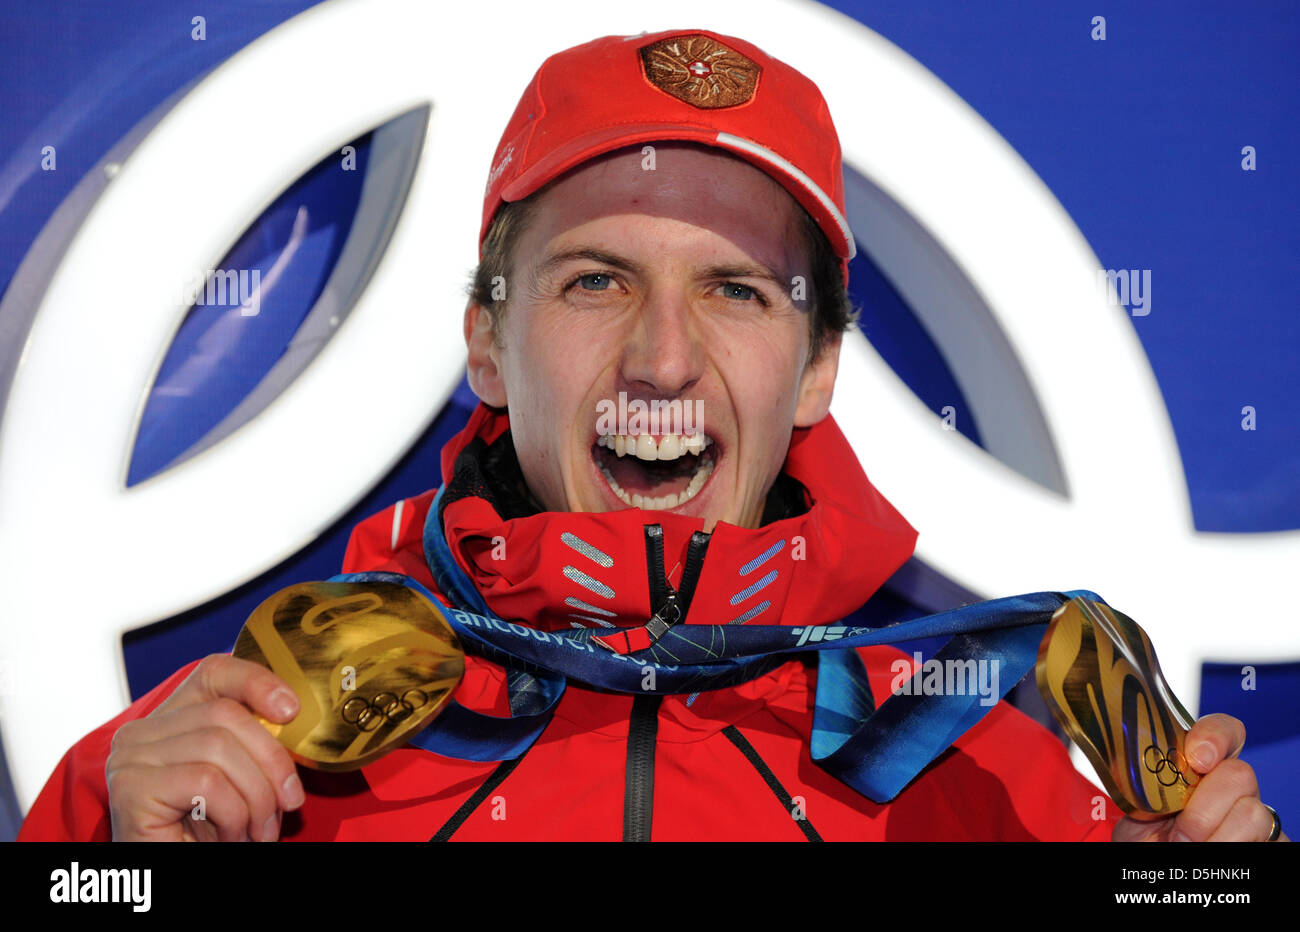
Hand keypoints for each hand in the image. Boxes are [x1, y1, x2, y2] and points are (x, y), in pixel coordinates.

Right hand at [106, 654, 304, 840]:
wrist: (167, 877)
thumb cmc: (208, 832)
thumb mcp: (238, 777)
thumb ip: (253, 743)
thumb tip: (294, 715)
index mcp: (170, 719)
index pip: (214, 672)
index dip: (257, 681)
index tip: (293, 711)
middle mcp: (141, 732)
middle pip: (226, 714)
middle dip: (272, 761)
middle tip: (289, 802)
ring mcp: (130, 758)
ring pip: (220, 748)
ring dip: (256, 796)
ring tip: (259, 831)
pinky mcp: (131, 789)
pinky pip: (205, 782)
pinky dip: (233, 813)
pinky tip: (231, 836)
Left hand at [1112, 713, 1286, 841]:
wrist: (1151, 861)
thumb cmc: (1145, 835)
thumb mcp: (1137, 803)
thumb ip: (1146, 779)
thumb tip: (1141, 772)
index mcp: (1197, 765)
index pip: (1222, 730)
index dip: (1214, 736)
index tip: (1196, 759)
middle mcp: (1230, 783)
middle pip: (1238, 772)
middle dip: (1204, 809)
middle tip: (1178, 834)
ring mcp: (1253, 812)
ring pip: (1252, 812)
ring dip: (1215, 836)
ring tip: (1188, 848)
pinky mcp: (1270, 839)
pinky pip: (1270, 839)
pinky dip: (1233, 846)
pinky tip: (1211, 853)